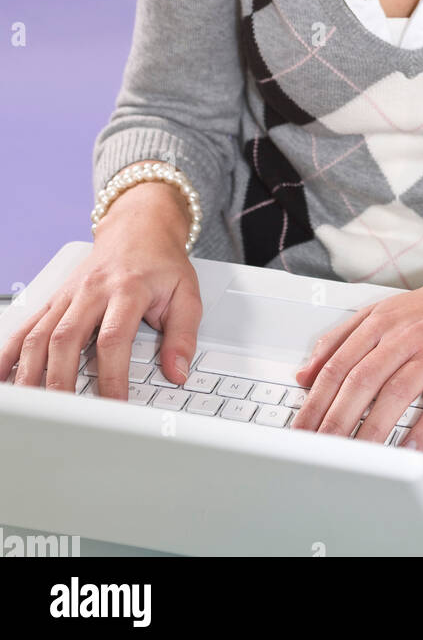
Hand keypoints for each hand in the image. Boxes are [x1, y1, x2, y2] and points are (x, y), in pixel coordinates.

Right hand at [0, 179, 201, 400]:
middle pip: (67, 338)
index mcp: (128, 289)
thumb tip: (178, 372)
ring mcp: (69, 294)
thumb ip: (184, 334)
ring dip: (32, 371)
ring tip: (32, 404)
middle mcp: (93, 290)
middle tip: (65, 413)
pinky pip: (28, 325)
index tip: (114, 404)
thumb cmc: (161, 262)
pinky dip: (11, 352)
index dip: (112, 375)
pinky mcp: (55, 297)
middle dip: (61, 380)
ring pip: (41, 334)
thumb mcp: (187, 293)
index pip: (114, 338)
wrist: (140, 227)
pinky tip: (3, 375)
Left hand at [289, 256, 422, 451]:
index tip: (300, 430)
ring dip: (373, 429)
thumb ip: (341, 339)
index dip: (315, 400)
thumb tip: (304, 374)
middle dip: (336, 419)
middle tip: (319, 450)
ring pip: (396, 392)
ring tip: (357, 459)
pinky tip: (410, 449)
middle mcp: (405, 333)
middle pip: (361, 380)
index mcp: (380, 320)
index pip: (338, 364)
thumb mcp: (385, 311)